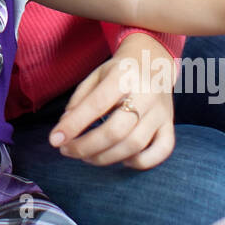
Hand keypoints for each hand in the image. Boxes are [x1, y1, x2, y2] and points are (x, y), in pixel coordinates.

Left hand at [47, 33, 177, 169]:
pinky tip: (121, 159)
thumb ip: (79, 101)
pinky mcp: (169, 125)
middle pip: (116, 131)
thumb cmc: (119, 73)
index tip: (55, 139)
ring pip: (135, 145)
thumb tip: (65, 129)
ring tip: (87, 156)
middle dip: (86, 146)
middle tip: (68, 151)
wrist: (154, 62)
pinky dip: (140, 162)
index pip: (97, 104)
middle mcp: (146, 94)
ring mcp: (161, 111)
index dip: (74, 125)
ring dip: (106, 157)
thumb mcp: (95, 76)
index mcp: (124, 76)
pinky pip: (162, 151)